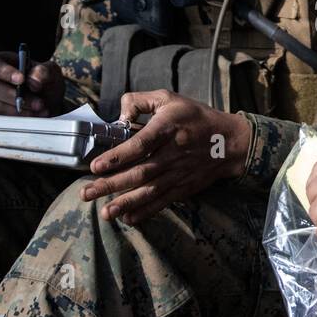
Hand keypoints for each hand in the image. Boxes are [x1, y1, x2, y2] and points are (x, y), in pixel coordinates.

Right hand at [0, 52, 64, 115]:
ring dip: (21, 110)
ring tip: (41, 109)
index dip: (3, 70)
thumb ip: (43, 71)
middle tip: (38, 101)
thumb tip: (34, 81)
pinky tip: (36, 116)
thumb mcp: (50, 72)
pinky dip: (20, 120)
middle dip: (15, 95)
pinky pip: (0, 120)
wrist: (50, 104)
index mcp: (0, 62)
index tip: (21, 79)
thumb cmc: (45, 83)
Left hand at [81, 90, 249, 223]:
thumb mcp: (169, 98)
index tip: (97, 165)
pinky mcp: (184, 187)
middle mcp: (173, 153)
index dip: (118, 156)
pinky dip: (146, 211)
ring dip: (125, 203)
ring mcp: (179, 173)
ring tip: (105, 212)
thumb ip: (140, 101)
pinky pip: (163, 201)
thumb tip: (119, 117)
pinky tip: (128, 218)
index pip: (141, 144)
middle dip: (111, 185)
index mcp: (168, 128)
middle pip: (139, 172)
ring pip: (149, 191)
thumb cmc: (195, 117)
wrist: (230, 142)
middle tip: (86, 193)